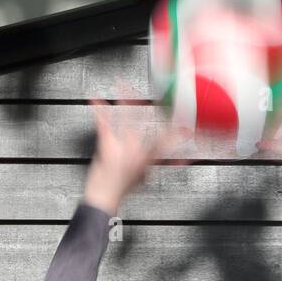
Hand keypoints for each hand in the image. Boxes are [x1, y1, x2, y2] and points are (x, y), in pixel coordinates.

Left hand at [82, 94, 188, 215]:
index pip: (165, 140)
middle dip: (147, 105)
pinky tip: (94, 99)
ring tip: (122, 83)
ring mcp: (122, 146)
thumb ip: (158, 163)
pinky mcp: (106, 144)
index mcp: (148, 157)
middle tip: (154, 91)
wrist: (104, 197)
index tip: (187, 127)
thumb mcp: (145, 177)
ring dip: (124, 98)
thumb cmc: (121, 188)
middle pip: (145, 122)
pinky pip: (103, 122)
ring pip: (125, 117)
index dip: (177, 133)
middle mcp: (137, 150)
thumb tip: (179, 161)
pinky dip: (98, 109)